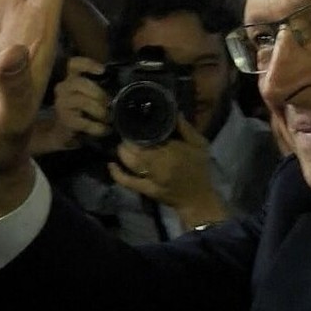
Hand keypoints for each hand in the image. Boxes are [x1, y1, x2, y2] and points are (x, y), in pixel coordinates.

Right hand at [30, 56, 109, 154]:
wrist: (63, 132)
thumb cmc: (80, 110)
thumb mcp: (88, 95)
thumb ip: (97, 88)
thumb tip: (119, 87)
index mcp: (70, 79)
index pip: (74, 64)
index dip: (87, 64)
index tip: (102, 70)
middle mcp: (63, 88)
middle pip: (80, 83)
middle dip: (98, 93)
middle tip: (109, 103)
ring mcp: (62, 104)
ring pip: (82, 101)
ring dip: (99, 110)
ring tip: (108, 118)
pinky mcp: (65, 120)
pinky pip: (84, 122)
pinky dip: (97, 127)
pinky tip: (105, 129)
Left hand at [107, 114, 227, 227]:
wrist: (198, 198)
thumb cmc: (200, 170)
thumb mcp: (200, 145)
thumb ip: (186, 129)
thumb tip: (173, 111)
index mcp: (174, 151)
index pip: (151, 136)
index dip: (139, 129)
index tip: (135, 122)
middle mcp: (160, 165)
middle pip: (137, 149)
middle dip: (128, 140)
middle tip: (126, 133)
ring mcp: (151, 179)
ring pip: (131, 163)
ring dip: (122, 152)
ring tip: (122, 145)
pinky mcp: (146, 190)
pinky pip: (128, 182)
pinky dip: (117, 173)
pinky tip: (111, 164)